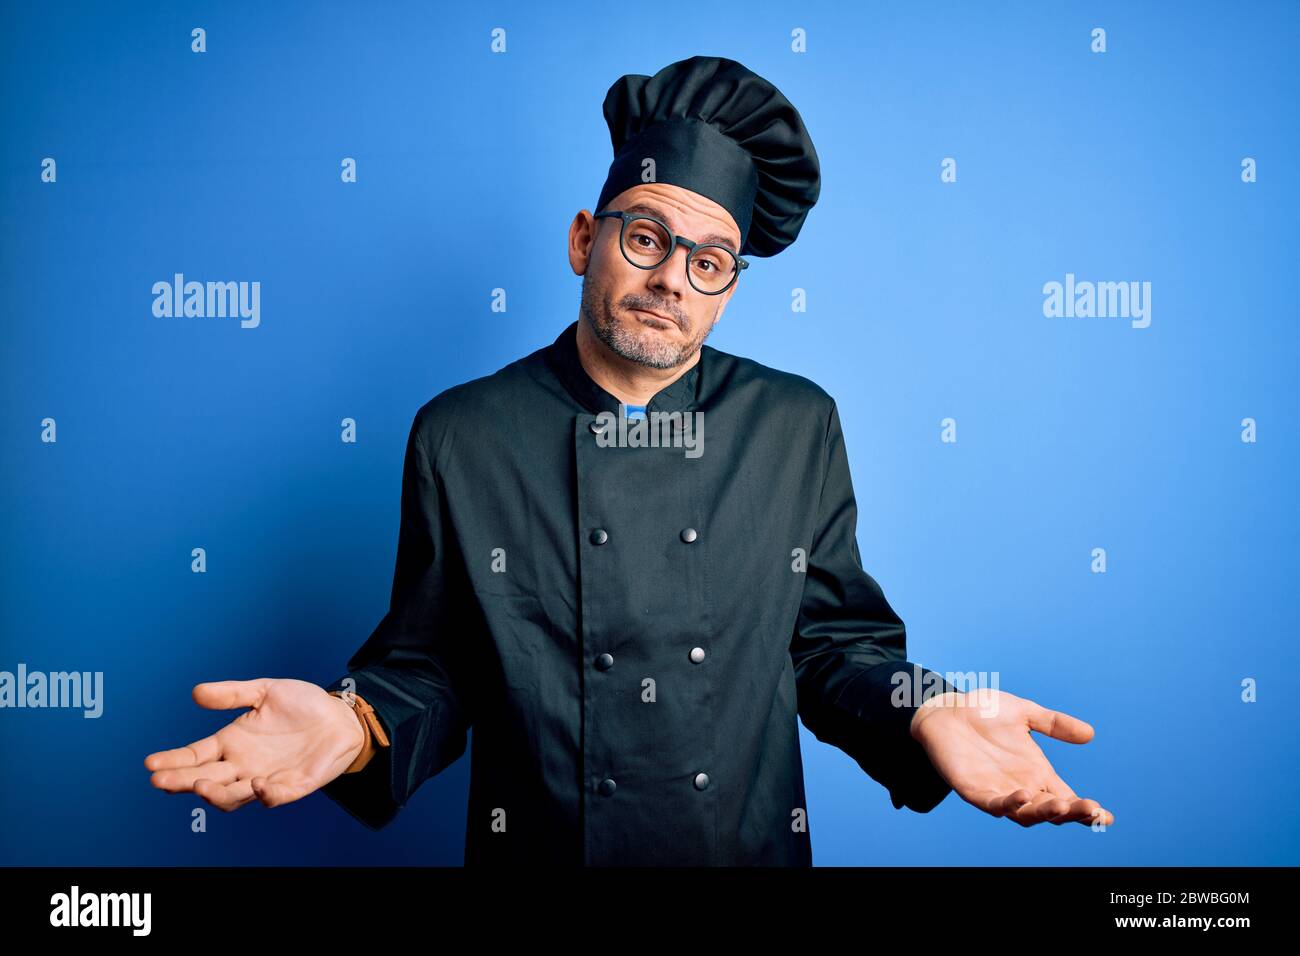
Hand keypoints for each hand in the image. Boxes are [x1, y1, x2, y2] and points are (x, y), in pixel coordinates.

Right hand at [144, 678, 365, 811]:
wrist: (341, 717)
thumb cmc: (303, 705)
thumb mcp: (265, 691)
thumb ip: (233, 693)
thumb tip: (196, 692)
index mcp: (232, 742)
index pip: (195, 755)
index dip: (173, 760)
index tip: (150, 763)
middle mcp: (243, 765)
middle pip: (205, 779)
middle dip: (182, 781)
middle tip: (160, 780)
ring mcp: (266, 777)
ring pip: (233, 796)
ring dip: (216, 793)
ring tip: (200, 785)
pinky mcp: (293, 786)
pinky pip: (275, 796)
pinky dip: (265, 794)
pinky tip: (256, 784)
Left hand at [909, 688, 1114, 826]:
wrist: (945, 708)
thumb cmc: (984, 711)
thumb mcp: (1024, 713)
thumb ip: (1054, 723)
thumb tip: (1090, 734)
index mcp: (1037, 773)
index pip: (1067, 798)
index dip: (1086, 810)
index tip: (1107, 817)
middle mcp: (1021, 787)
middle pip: (1051, 811)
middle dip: (1072, 813)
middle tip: (1091, 810)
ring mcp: (997, 790)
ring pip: (1025, 814)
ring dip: (1044, 813)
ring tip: (1062, 806)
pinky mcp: (972, 789)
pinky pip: (992, 803)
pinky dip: (1008, 804)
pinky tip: (1022, 796)